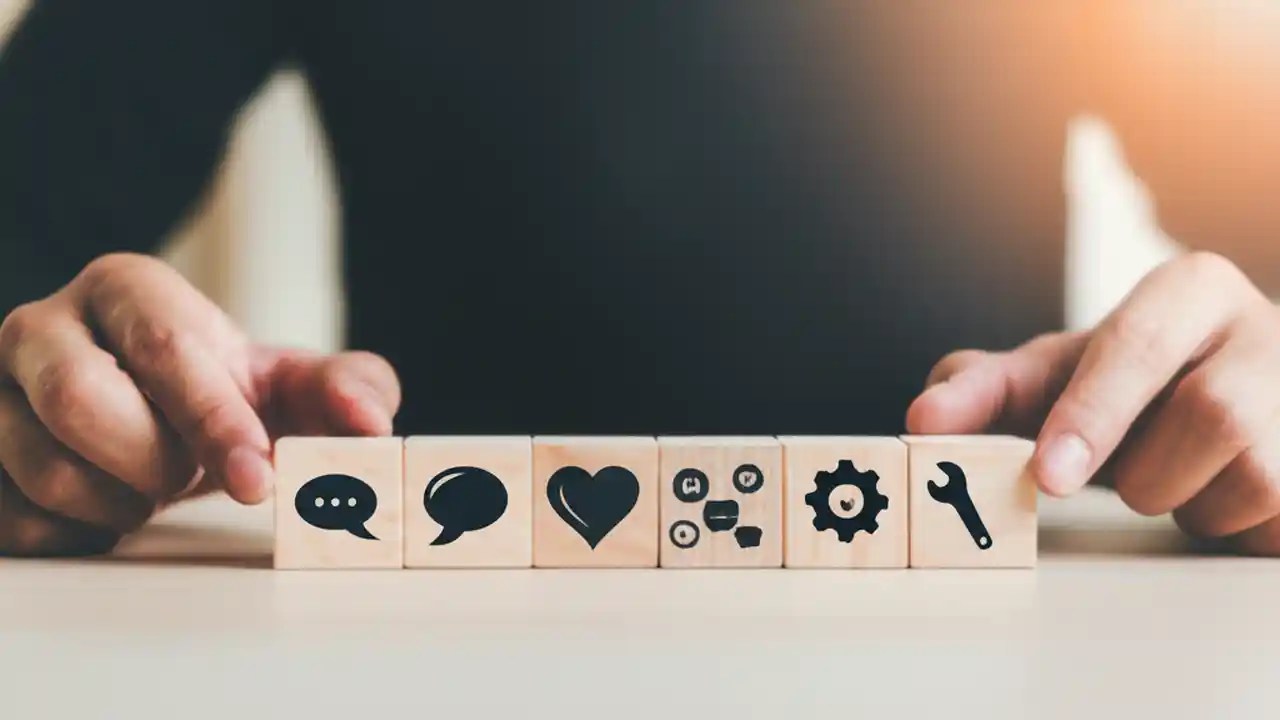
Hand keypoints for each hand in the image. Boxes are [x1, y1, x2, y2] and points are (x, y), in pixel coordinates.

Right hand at [0, 253, 399, 555]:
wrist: (152, 419)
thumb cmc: (222, 395)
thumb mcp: (291, 384)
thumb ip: (348, 389)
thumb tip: (374, 426)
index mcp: (125, 288)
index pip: (165, 346)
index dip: (215, 420)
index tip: (260, 480)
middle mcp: (42, 325)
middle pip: (80, 400)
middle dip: (154, 461)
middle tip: (187, 476)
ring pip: (40, 465)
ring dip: (118, 504)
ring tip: (149, 489)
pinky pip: (13, 517)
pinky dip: (78, 534)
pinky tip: (107, 511)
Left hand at [907, 252, 1279, 555]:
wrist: (1236, 391)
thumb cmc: (1132, 384)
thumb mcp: (1057, 373)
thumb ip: (986, 389)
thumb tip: (923, 419)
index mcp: (1192, 289)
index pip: (1141, 344)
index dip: (1092, 413)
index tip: (1047, 475)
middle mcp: (1271, 330)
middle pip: (1212, 415)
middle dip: (1145, 467)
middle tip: (1112, 480)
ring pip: (1252, 478)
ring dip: (1185, 501)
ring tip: (1172, 473)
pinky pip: (1276, 523)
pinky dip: (1229, 527)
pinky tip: (1217, 494)